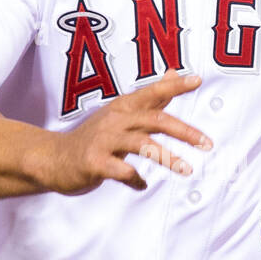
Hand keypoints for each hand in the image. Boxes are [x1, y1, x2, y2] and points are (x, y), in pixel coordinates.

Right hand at [47, 69, 212, 194]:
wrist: (52, 159)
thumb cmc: (94, 137)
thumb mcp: (121, 114)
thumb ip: (150, 98)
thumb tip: (174, 74)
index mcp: (123, 107)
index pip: (152, 92)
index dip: (174, 85)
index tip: (197, 79)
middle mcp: (115, 120)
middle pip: (154, 120)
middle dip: (184, 131)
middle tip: (207, 144)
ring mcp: (103, 141)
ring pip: (141, 145)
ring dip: (167, 157)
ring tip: (187, 170)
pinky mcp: (94, 162)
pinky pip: (122, 172)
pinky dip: (136, 180)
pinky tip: (141, 185)